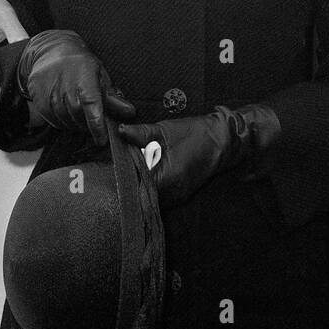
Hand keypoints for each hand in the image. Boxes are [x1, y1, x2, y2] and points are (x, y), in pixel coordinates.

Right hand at [19, 29, 133, 146]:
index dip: (97, 126)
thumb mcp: (100, 75)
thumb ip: (113, 97)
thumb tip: (130, 112)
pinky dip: (63, 122)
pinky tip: (67, 113)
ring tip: (80, 114)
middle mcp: (65, 87)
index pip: (92, 107)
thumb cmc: (79, 63)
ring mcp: (49, 95)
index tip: (102, 140)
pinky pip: (53, 121)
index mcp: (84, 79)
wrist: (51, 52)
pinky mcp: (39, 101)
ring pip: (65, 122)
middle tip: (93, 122)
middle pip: (78, 117)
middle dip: (88, 125)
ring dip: (75, 124)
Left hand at [119, 104, 279, 205]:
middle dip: (125, 185)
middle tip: (108, 173)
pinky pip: (158, 196)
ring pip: (148, 198)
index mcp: (166, 178)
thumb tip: (119, 131)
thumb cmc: (195, 134)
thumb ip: (141, 134)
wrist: (224, 140)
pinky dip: (147, 188)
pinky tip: (140, 176)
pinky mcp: (179, 195)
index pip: (135, 186)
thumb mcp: (165, 130)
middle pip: (139, 196)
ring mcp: (176, 198)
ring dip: (136, 187)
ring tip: (121, 174)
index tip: (104, 171)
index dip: (119, 178)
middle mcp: (171, 194)